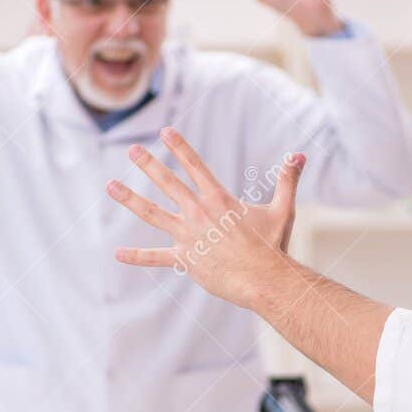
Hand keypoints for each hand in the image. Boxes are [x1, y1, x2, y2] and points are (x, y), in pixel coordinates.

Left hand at [107, 127, 304, 309]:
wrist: (263, 278)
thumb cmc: (273, 245)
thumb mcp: (283, 209)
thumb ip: (288, 180)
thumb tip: (300, 155)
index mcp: (218, 199)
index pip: (195, 165)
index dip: (179, 147)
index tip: (165, 132)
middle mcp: (198, 212)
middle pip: (168, 183)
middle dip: (148, 164)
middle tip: (132, 151)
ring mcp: (188, 235)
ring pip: (152, 213)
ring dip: (130, 199)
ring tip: (110, 186)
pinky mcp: (184, 259)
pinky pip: (156, 257)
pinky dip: (137, 257)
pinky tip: (118, 254)